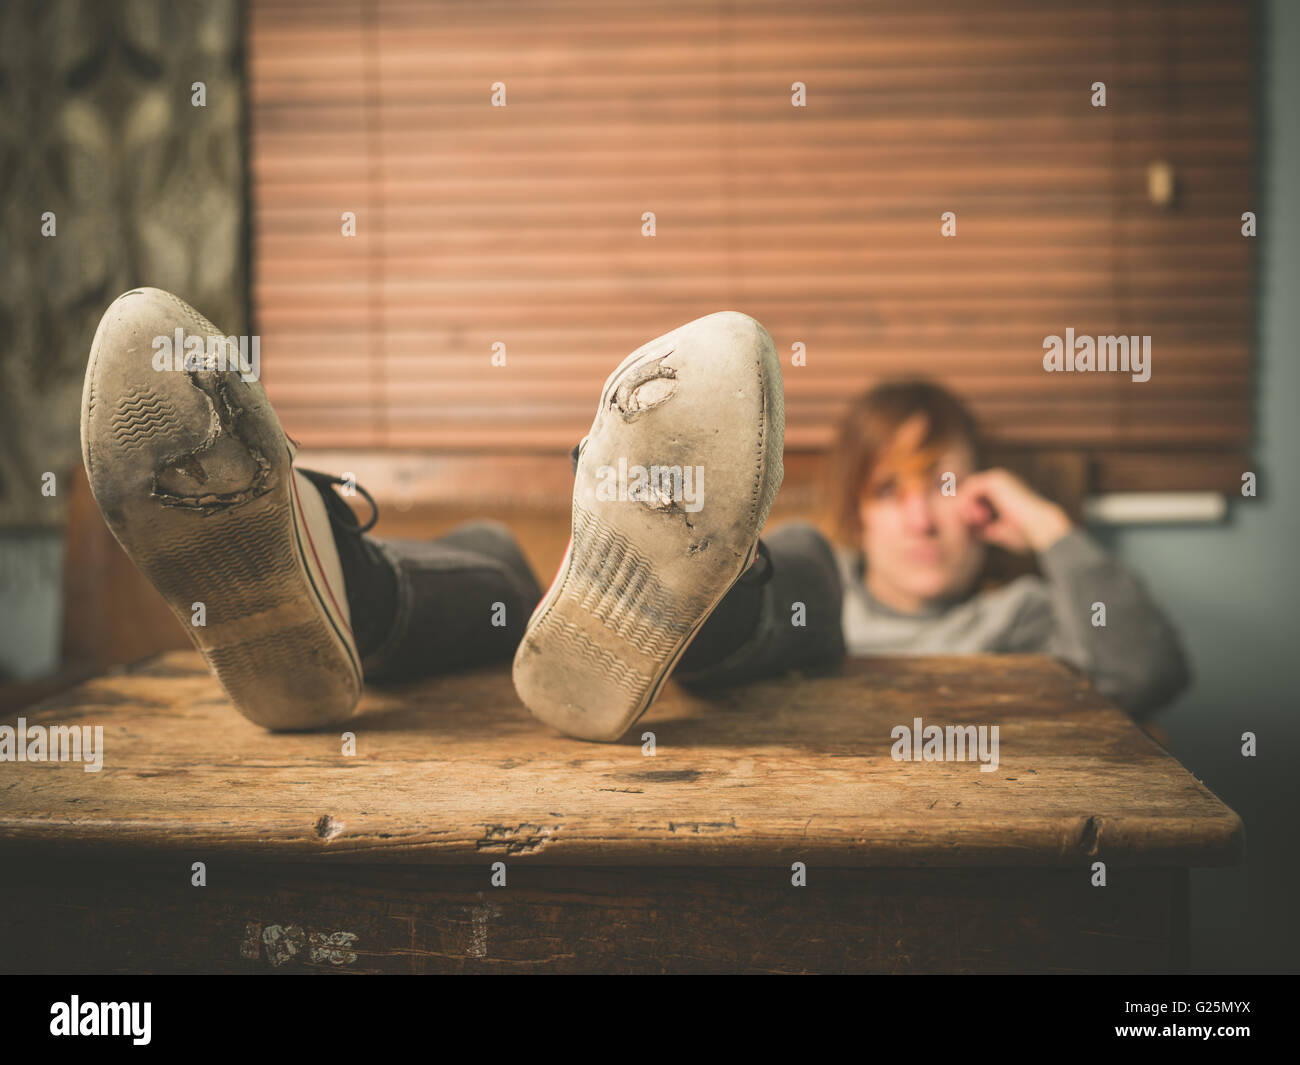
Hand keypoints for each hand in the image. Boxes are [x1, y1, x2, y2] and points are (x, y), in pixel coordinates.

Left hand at [955, 468, 1072, 554]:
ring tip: (968, 522)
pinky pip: (970, 487)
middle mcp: (1001, 481)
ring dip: (964, 505)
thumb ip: (987, 529)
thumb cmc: (1027, 533)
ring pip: (969, 489)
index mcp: (1005, 492)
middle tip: (965, 524)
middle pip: (971, 492)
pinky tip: (969, 516)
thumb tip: (974, 532)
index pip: (977, 498)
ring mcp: (998, 477)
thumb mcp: (1002, 532)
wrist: (1041, 527)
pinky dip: (966, 501)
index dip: (970, 512)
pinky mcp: (995, 479)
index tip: (970, 528)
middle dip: (965, 508)